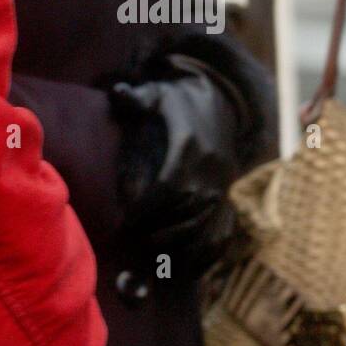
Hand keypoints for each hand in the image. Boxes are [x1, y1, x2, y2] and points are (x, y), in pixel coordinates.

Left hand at [109, 56, 242, 273]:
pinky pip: (220, 223)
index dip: (148, 209)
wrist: (220, 100)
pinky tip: (182, 253)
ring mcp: (223, 180)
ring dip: (179, 237)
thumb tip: (117, 92)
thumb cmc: (178, 99)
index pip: (170, 186)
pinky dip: (202, 241)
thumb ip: (135, 98)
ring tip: (153, 248)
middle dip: (160, 228)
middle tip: (135, 239)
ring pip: (204, 218)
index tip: (127, 222)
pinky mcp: (228, 188)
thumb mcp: (156, 94)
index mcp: (191, 146)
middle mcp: (211, 167)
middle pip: (187, 208)